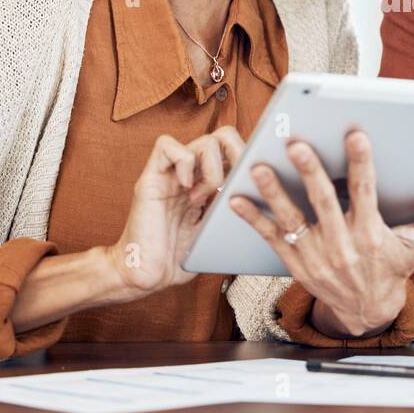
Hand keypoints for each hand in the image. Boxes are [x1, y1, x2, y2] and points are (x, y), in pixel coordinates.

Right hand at [105, 128, 242, 296]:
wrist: (146, 276)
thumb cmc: (180, 258)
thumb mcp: (217, 231)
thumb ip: (235, 210)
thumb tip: (268, 198)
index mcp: (209, 183)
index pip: (235, 151)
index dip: (250, 157)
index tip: (255, 179)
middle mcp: (192, 174)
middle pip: (223, 136)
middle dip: (238, 154)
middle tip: (235, 182)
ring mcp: (171, 174)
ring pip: (203, 141)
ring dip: (212, 168)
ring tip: (204, 197)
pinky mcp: (150, 178)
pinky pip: (166, 146)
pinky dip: (182, 162)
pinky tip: (185, 189)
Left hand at [230, 130, 413, 337]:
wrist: (368, 311)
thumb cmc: (398, 267)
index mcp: (373, 236)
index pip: (366, 193)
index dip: (362, 163)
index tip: (355, 134)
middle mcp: (343, 246)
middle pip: (323, 203)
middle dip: (309, 172)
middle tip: (296, 144)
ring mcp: (316, 257)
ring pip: (292, 219)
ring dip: (274, 193)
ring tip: (258, 167)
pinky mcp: (296, 264)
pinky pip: (272, 239)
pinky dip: (253, 219)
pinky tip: (236, 198)